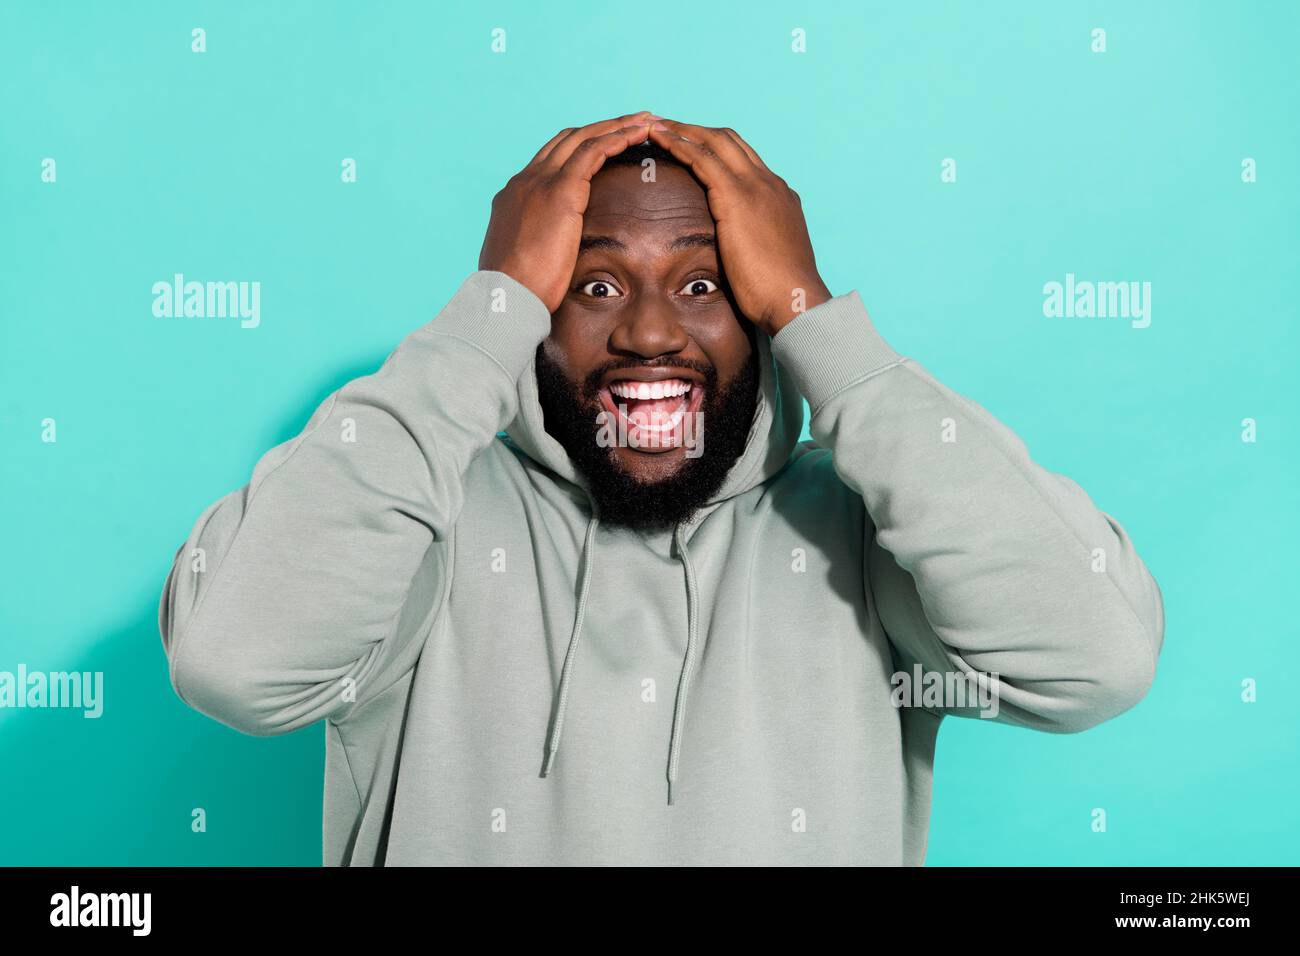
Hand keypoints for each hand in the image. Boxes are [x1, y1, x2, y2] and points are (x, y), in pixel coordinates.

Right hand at [479, 112, 655, 312]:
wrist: (505, 296)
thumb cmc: (516, 292)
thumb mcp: (524, 260)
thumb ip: (536, 245)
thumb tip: (548, 254)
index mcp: (516, 196)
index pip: (551, 159)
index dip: (580, 148)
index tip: (606, 145)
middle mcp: (526, 181)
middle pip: (568, 140)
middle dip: (602, 128)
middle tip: (633, 122)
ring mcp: (540, 182)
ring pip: (583, 138)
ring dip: (616, 126)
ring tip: (645, 121)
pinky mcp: (559, 191)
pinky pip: (593, 151)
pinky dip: (617, 138)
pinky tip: (638, 134)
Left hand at [647, 120, 830, 335]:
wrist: (795, 300)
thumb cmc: (781, 294)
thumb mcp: (771, 258)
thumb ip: (757, 244)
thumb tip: (740, 254)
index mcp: (779, 197)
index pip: (745, 160)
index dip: (717, 150)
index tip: (693, 147)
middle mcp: (770, 183)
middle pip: (730, 141)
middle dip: (697, 130)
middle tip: (668, 126)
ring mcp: (756, 187)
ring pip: (715, 142)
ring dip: (683, 130)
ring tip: (655, 126)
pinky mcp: (737, 198)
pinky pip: (702, 159)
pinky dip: (680, 145)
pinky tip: (660, 141)